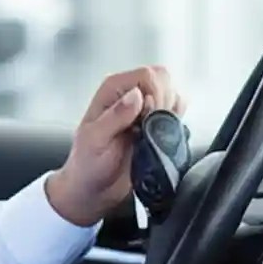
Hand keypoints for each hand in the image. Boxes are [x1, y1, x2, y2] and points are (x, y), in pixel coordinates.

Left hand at [45, 66, 186, 226]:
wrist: (94, 189)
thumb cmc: (87, 165)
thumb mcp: (95, 140)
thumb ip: (115, 116)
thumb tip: (136, 95)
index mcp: (112, 90)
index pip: (148, 75)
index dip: (155, 93)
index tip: (149, 116)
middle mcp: (129, 95)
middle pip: (163, 79)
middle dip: (166, 101)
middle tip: (152, 125)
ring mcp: (143, 109)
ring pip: (172, 94)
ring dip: (170, 113)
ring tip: (153, 133)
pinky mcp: (154, 124)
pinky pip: (175, 113)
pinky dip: (174, 122)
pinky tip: (160, 137)